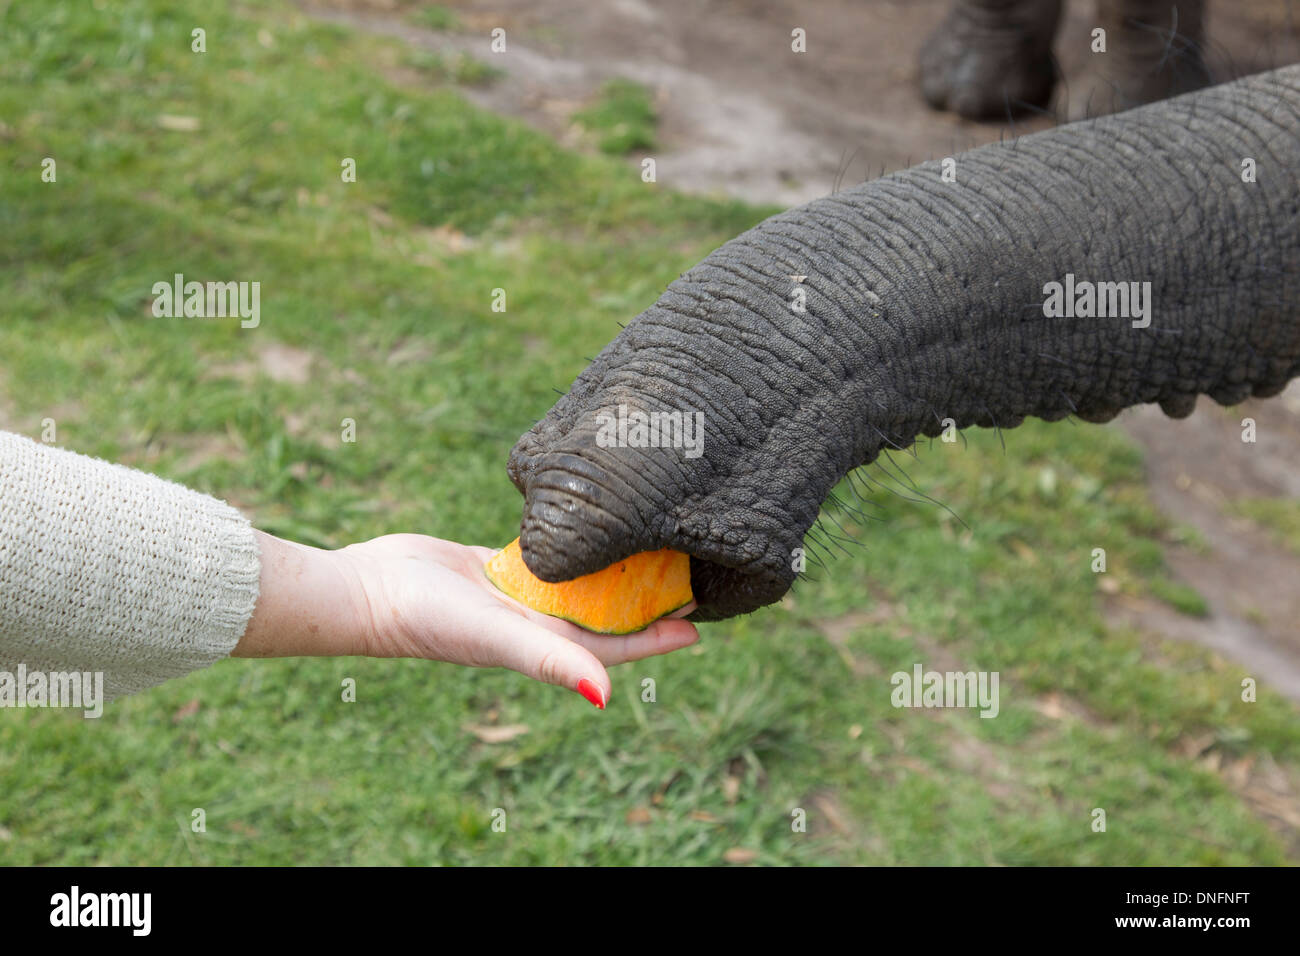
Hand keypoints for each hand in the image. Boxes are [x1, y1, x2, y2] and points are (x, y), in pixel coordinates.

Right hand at [234, 531, 699, 708]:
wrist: (368, 590)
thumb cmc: (429, 621)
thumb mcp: (498, 637)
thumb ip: (552, 660)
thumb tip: (608, 697)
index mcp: (544, 641)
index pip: (615, 642)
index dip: (658, 634)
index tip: (700, 617)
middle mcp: (535, 620)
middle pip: (604, 610)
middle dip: (644, 597)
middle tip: (687, 567)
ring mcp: (515, 592)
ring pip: (577, 578)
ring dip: (611, 566)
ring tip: (650, 540)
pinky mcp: (493, 563)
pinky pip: (542, 553)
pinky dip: (569, 542)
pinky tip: (590, 521)